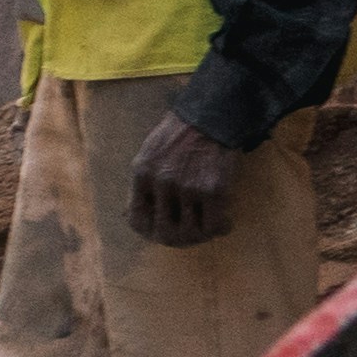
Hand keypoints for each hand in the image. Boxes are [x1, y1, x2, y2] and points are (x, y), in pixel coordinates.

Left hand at [127, 112, 241, 246]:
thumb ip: (144, 183)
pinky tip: (224, 221)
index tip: (161, 233)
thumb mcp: (149, 153)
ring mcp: (188, 189)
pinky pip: (215, 225)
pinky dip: (221, 228)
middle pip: (165, 233)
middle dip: (177, 240)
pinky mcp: (214, 190)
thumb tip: (132, 215)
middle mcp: (162, 184)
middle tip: (189, 236)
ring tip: (207, 228)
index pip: (138, 220)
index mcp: (142, 174)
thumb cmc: (180, 133)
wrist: (212, 116)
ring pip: (191, 233)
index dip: (149, 233)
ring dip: (201, 236)